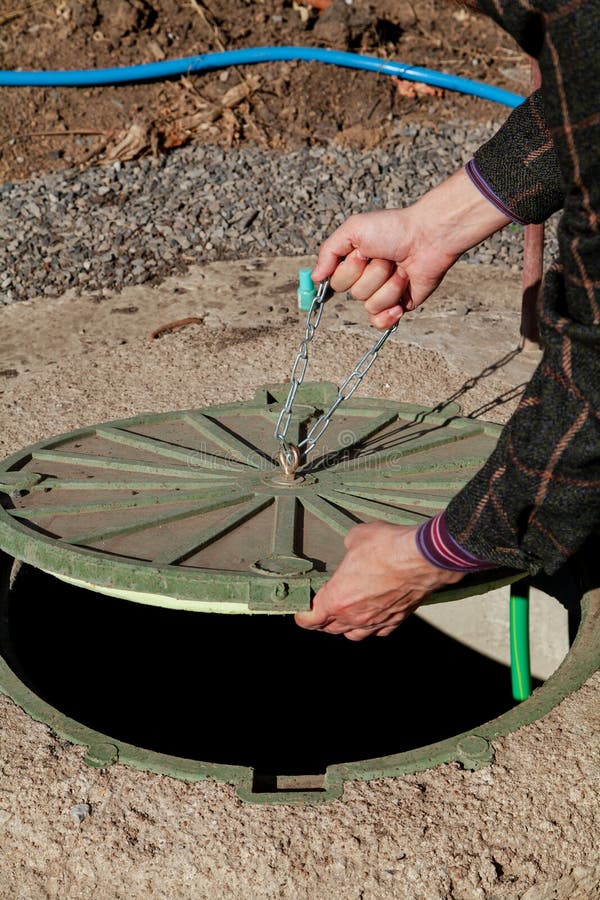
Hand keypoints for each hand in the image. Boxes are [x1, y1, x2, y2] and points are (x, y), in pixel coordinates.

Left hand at [295, 522, 463, 640]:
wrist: (422, 558)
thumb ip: (347, 548)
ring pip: (354, 635)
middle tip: (320, 608)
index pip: (309, 620)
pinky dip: (373, 627)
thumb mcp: (356, 538)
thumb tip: (351, 548)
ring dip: (345, 627)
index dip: (302, 615)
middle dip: (322, 620)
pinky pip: (379, 631)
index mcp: (336, 599)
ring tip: (345, 615)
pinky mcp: (397, 619)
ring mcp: (377, 621)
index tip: (301, 609)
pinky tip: (373, 616)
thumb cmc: (386, 547)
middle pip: (330, 629)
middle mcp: (354, 616)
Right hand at [312, 167, 510, 329]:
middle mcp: (366, 280)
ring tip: (401, 268)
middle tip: (386, 257)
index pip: (336, 282)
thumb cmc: (393, 228)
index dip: (350, 269)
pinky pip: (381, 322)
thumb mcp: (353, 230)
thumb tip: (315, 278)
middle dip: (372, 274)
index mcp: (353, 263)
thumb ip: (328, 252)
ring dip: (388, 285)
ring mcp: (383, 294)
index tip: (362, 253)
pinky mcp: (399, 306)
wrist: (429, 237)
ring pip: (370, 305)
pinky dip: (389, 314)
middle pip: (354, 294)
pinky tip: (399, 304)